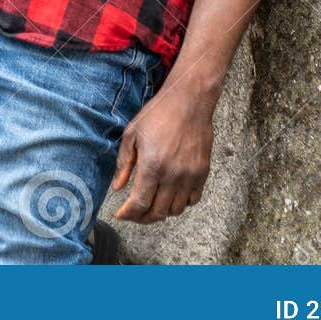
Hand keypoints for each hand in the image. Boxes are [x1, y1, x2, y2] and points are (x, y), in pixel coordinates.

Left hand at [111, 88, 215, 223]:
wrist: (189, 101)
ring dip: (161, 212)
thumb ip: (124, 163)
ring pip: (175, 210)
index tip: (120, 214)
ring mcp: (190, 176)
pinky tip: (170, 195)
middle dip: (142, 217)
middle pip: (157, 212)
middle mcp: (173, 175)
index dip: (127, 214)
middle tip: (133, 213)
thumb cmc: (158, 114)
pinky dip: (180, 204)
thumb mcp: (132, 135)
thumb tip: (117, 187)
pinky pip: (192, 200)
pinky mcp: (203, 173)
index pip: (139, 204)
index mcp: (152, 166)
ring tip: (151, 204)